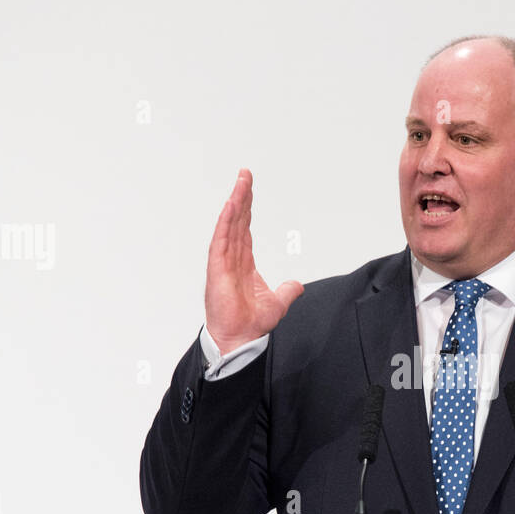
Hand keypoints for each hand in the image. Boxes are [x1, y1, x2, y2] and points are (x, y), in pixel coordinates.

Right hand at [205, 169, 303, 352]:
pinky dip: (226, 220)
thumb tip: (297, 285)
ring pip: (229, 224)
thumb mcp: (278, 303)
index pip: (245, 229)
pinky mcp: (217, 267)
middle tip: (245, 174)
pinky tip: (232, 204)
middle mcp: (231, 258)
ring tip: (241, 181)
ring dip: (235, 202)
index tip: (249, 189)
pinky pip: (221, 237)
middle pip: (237, 220)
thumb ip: (287, 291)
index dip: (247, 208)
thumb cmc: (250, 324)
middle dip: (241, 196)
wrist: (241, 338)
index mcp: (243, 263)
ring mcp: (222, 261)